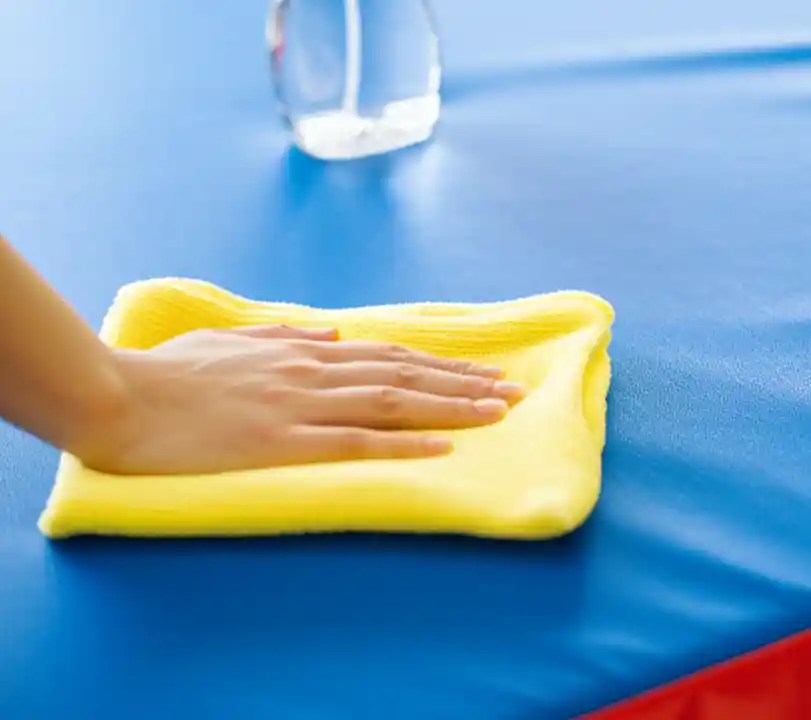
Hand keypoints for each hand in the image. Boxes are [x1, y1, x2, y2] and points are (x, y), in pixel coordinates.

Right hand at [73, 324, 522, 474]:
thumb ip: (286, 337)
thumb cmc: (166, 374)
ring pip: (392, 403)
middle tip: (514, 391)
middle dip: (464, 383)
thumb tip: (335, 332)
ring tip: (498, 412)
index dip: (440, 364)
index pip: (388, 356)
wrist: (115, 396)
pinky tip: (441, 446)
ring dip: (450, 407)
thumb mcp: (230, 341)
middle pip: (404, 376)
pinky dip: (403, 443)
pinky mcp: (282, 442)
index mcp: (301, 353)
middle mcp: (312, 373)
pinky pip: (355, 442)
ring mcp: (299, 407)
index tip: (481, 371)